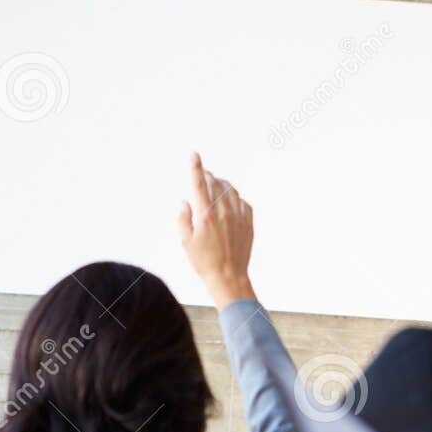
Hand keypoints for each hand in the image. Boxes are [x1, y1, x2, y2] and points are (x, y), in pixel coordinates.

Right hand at [178, 152, 255, 309]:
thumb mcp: (185, 242)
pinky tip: (230, 203)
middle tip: (203, 176)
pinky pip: (243, 202)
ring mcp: (238, 216)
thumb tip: (185, 201)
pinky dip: (235, 198)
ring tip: (216, 186)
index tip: (194, 154)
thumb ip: (183, 218)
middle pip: (216, 183)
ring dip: (222, 184)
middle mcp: (223, 212)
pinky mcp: (248, 222)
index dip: (195, 167)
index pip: (199, 184)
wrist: (228, 277)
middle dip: (208, 176)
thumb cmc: (203, 261)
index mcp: (205, 215)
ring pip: (231, 190)